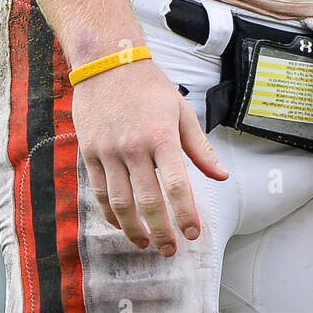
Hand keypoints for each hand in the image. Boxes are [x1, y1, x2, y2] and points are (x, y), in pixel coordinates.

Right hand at [72, 58, 228, 255]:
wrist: (107, 62)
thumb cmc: (149, 86)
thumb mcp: (181, 110)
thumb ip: (200, 147)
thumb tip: (221, 175)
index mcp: (161, 136)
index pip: (177, 184)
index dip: (186, 213)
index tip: (193, 233)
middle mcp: (134, 146)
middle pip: (148, 201)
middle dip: (161, 231)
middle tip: (170, 250)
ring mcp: (109, 151)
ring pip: (120, 203)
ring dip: (133, 229)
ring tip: (145, 242)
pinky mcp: (90, 153)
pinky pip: (99, 192)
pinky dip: (110, 213)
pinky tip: (120, 223)